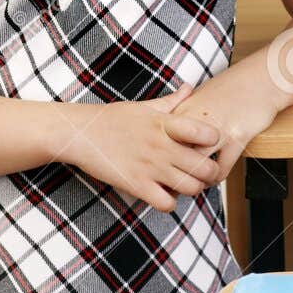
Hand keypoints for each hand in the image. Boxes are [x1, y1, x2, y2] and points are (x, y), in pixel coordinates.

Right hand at [59, 83, 225, 212]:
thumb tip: (189, 88)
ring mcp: (150, 167)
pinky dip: (169, 202)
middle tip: (197, 171)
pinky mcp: (136, 185)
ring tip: (181, 183)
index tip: (204, 144)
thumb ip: (171, 101)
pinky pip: (167, 204)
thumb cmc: (111, 118)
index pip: (207, 133)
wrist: (79, 133)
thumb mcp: (143, 106)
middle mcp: (161, 146)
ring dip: (190, 188)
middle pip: (206, 167)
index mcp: (165, 124)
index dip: (213, 141)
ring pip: (191, 188)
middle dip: (207, 172)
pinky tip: (162, 193)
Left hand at [166, 68, 279, 180]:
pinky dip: (215, 177)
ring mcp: (216, 130)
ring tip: (193, 184)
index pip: (159, 141)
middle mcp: (195, 121)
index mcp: (181, 110)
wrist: (259, 80)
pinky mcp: (236, 138)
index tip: (155, 171)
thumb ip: (178, 116)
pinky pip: (220, 168)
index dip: (156, 160)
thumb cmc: (227, 90)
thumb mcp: (196, 98)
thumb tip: (165, 135)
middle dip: (171, 175)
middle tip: (172, 184)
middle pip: (174, 156)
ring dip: (194, 180)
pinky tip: (213, 177)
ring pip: (196, 166)